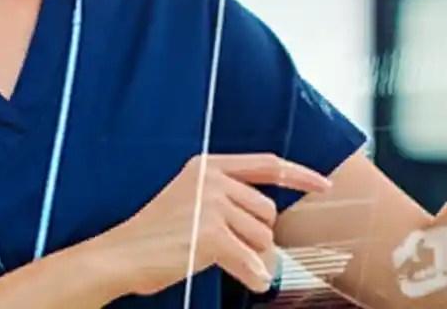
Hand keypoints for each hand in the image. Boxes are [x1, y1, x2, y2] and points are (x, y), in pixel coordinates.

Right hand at [98, 153, 330, 296]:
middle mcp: (212, 179)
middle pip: (268, 211)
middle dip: (256, 236)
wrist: (122, 254)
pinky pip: (251, 262)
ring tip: (215, 258)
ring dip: (249, 256)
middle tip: (224, 247)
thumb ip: (227, 197)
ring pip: (262, 238)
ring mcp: (212, 205)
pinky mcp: (212, 235)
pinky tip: (244, 281)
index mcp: (208, 166)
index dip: (299, 175)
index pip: (266, 164)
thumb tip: (268, 220)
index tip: (324, 185)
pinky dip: (252, 277)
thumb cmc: (156, 235)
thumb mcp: (191, 199)